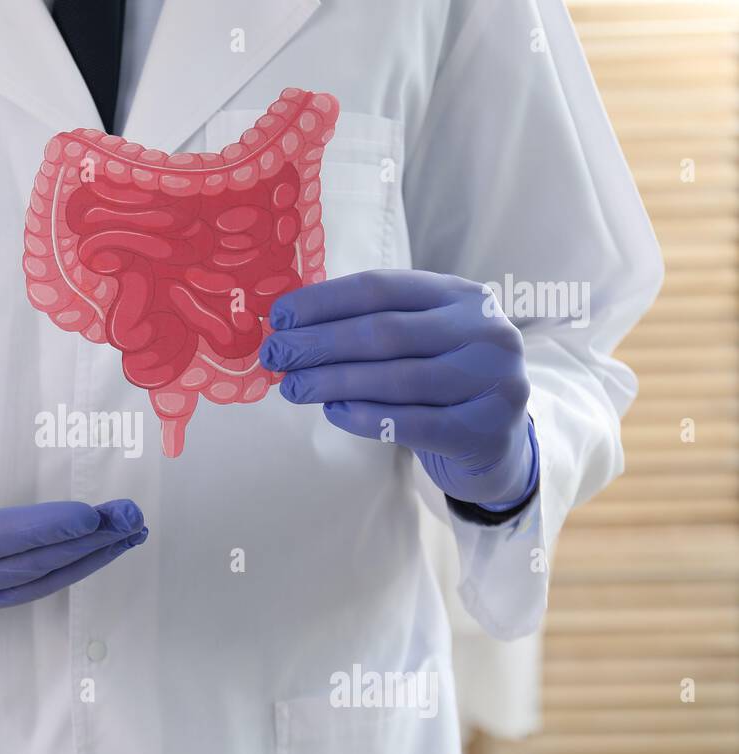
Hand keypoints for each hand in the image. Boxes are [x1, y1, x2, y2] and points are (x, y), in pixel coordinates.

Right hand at [0, 434, 147, 627]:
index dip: (41, 529)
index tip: (89, 515)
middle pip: (26, 567)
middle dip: (85, 544)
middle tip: (132, 518)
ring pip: (33, 585)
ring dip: (86, 561)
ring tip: (129, 535)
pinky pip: (24, 593)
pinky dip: (63, 574)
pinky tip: (93, 556)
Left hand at [261, 270, 535, 507]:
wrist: (499, 444)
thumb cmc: (444, 386)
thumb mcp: (422, 341)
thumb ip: (373, 327)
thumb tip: (292, 328)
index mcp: (461, 296)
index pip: (381, 288)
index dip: (324, 301)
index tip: (279, 317)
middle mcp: (484, 330)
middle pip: (385, 331)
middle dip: (320, 342)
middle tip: (275, 355)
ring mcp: (493, 380)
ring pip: (398, 378)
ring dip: (335, 381)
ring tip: (293, 387)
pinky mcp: (486, 429)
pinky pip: (415, 423)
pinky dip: (367, 417)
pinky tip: (333, 412)